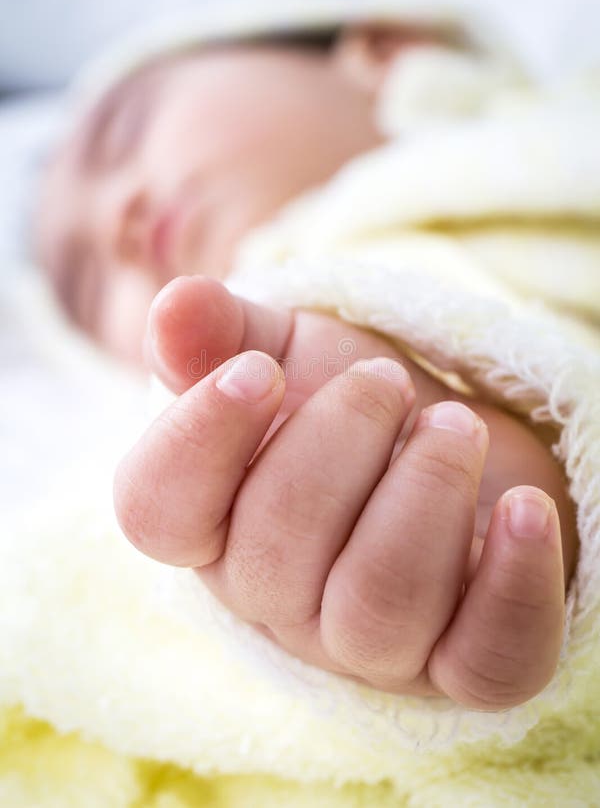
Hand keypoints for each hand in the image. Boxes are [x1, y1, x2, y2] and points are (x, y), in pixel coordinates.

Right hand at [115, 276, 573, 709]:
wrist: (458, 448)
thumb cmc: (358, 408)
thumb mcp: (290, 352)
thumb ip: (225, 332)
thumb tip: (174, 306)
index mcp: (217, 522)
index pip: (157, 511)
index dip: (199, 439)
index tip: (262, 371)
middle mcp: (279, 599)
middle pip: (274, 553)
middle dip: (340, 441)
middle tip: (388, 382)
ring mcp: (371, 645)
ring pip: (378, 608)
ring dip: (425, 494)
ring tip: (456, 425)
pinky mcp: (465, 662)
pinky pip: (487, 663)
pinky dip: (515, 581)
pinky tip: (525, 508)